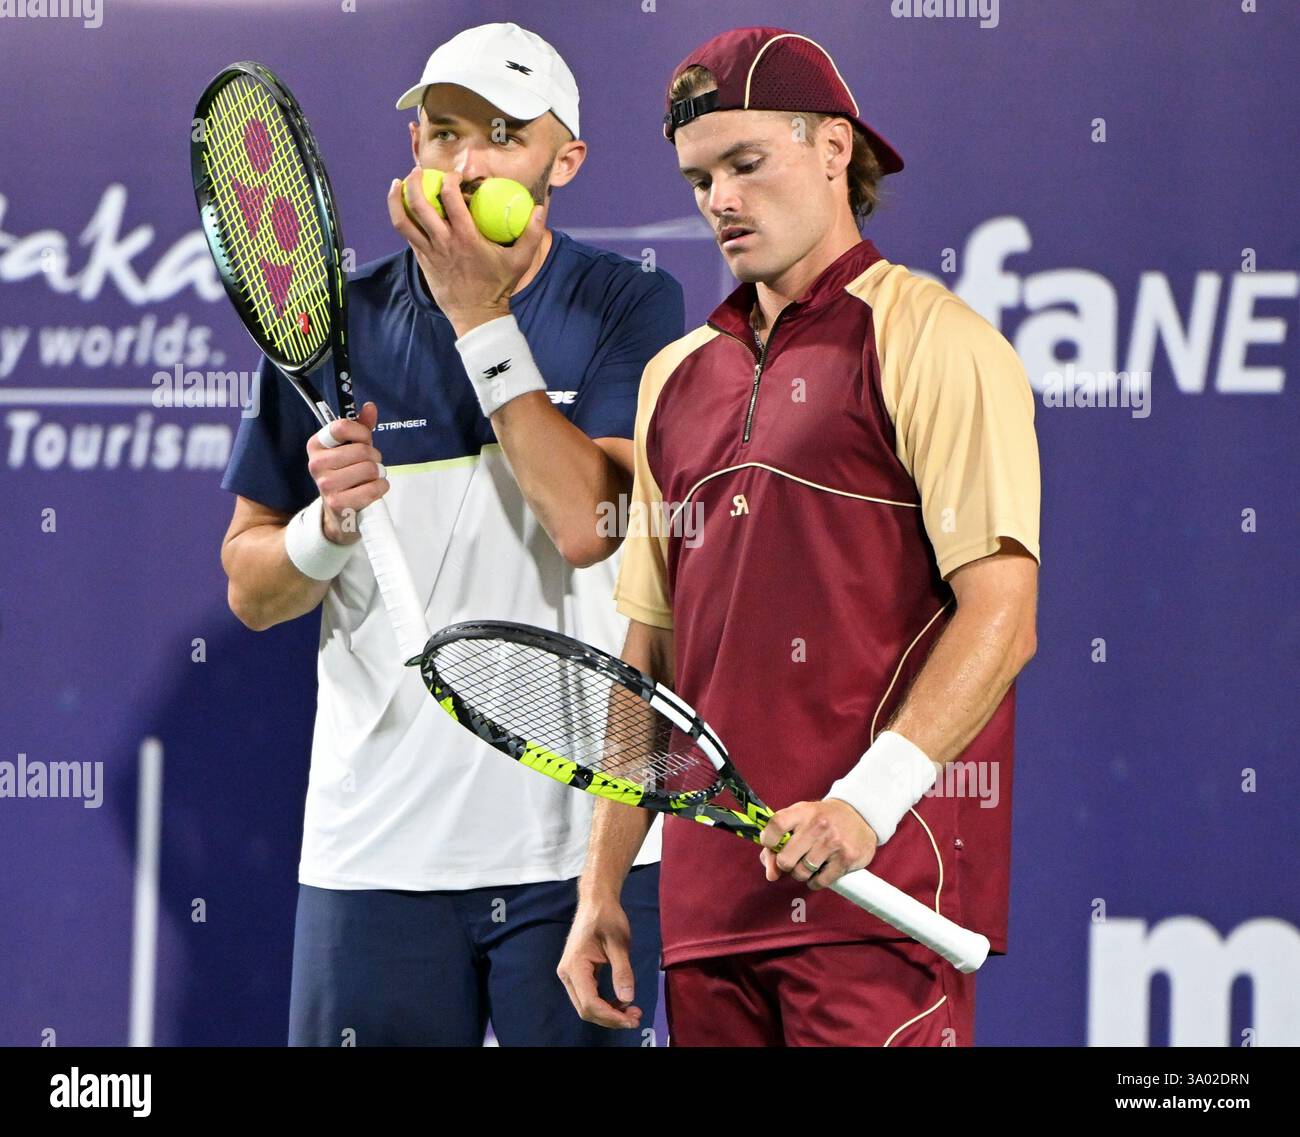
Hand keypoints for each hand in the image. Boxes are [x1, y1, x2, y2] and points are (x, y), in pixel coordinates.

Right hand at [304, 401, 386, 544]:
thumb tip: (370, 407)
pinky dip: (381, 487)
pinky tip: (374, 489)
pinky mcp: (338, 503)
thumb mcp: (352, 447)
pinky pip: (373, 488)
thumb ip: (361, 426)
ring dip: (379, 473)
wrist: (339, 511)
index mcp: (316, 444)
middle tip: (371, 464)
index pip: (342, 427)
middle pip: (362, 450)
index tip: (365, 440)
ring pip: (370, 469)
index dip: (362, 433)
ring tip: (371, 477)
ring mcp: (326, 485)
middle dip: (374, 457)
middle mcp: (316, 464)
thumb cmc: (347, 473)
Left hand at [387, 167, 546, 337]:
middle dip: (415, 180)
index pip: (449, 197)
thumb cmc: (498, 287)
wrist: (476, 315)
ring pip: (403, 219)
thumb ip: (532, 234)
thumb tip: (540, 209)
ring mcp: (429, 252)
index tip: (456, 175)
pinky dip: (401, 217)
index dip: (450, 178)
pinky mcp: (423, 261)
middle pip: (419, 203)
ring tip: (398, 183)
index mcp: (466, 237)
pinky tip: (403, 207)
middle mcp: (443, 242)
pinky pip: (406, 234)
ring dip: (397, 197)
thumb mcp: (520, 261)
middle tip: (419, 170)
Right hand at [556, 898, 641, 1029]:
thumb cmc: (607, 917)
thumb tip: (627, 999)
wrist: (596, 901)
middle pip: (586, 1009)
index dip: (611, 1016)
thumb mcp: (619, 943)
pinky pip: (588, 996)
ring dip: (608, 1013)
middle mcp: (567, 974)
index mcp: (575, 967)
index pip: (590, 1003)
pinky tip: (620, 1001)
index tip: (633, 1018)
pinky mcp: (576, 973)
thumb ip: (622, 972)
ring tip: (631, 1011)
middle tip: (636, 1017)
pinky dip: (604, 1003)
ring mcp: (570, 974)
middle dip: (611, 1018)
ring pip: (586, 1005)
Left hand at [758, 798, 878, 890]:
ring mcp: (833, 842)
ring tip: (808, 864)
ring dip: (800, 873)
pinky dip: (815, 882)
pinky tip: (819, 873)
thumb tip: (771, 874)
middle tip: (791, 860)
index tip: (770, 845)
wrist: (860, 815)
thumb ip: (779, 841)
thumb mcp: (801, 818)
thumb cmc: (822, 819)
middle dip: (784, 864)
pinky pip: (819, 882)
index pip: (776, 826)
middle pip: (785, 858)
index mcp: (803, 812)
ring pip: (801, 873)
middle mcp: (818, 825)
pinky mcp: (846, 858)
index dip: (767, 841)